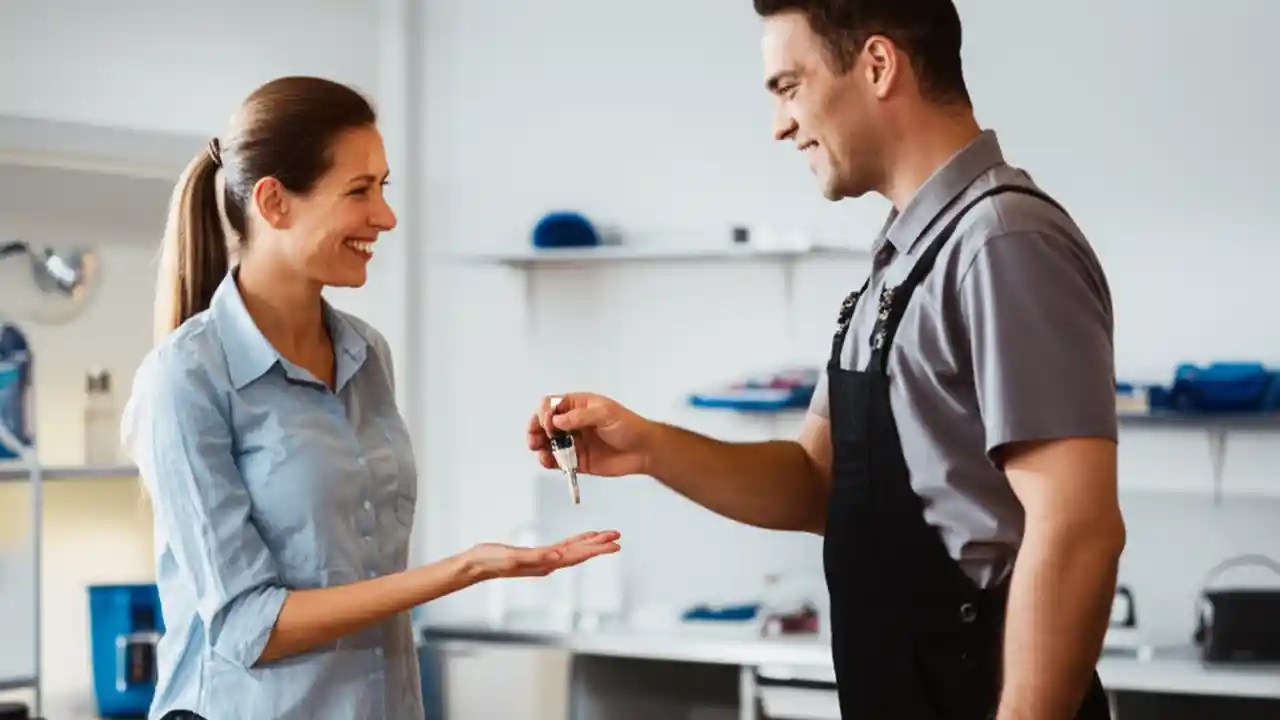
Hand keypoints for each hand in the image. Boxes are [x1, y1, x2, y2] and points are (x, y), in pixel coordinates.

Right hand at [459, 530, 621, 583]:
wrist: (476, 565)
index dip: (597, 549)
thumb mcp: (513, 557)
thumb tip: (557, 557)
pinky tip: (581, 539)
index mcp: (545, 563)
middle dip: (599, 545)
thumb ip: (535, 557)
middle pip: (580, 552)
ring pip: (573, 549)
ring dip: (590, 542)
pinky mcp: (537, 554)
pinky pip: (562, 546)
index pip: (577, 555)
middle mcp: (548, 563)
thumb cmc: (491, 561)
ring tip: (606, 536)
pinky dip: (575, 541)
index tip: (614, 544)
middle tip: (617, 536)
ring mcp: (543, 559)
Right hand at [527, 393, 653, 476]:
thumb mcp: (606, 414)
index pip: (553, 404)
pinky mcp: (578, 460)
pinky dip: (549, 461)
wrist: (644, 451)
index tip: (549, 423)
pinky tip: (547, 461)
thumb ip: (580, 417)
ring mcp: (575, 442)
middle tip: (534, 438)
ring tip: (539, 450)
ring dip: (539, 445)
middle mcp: (573, 423)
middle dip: (536, 429)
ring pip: (549, 442)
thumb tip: (557, 420)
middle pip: (546, 423)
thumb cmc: (629, 426)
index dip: (546, 412)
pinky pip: (558, 460)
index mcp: (579, 406)